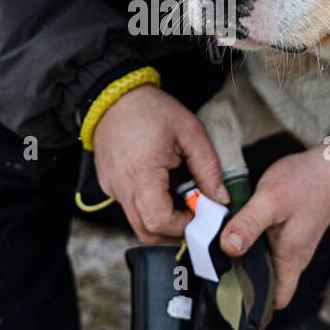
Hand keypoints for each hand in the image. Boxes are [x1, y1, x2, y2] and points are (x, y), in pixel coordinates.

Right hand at [93, 85, 228, 243]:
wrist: (114, 96)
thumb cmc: (152, 110)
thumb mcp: (190, 132)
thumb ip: (208, 169)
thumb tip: (221, 200)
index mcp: (141, 174)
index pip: (160, 222)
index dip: (184, 225)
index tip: (199, 210)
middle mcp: (121, 188)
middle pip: (147, 233)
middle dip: (174, 230)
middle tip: (192, 211)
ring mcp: (112, 189)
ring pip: (138, 224)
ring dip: (162, 219)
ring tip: (177, 193)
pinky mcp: (109, 187)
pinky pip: (130, 209)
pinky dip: (149, 207)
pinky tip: (161, 183)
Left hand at [220, 145, 329, 308]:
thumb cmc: (306, 182)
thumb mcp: (270, 201)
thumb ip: (248, 225)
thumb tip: (227, 248)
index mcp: (290, 259)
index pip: (275, 301)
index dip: (253, 306)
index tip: (227, 299)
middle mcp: (293, 259)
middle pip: (266, 286)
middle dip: (241, 283)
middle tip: (213, 272)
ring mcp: (292, 247)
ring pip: (265, 267)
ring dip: (244, 262)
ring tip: (218, 253)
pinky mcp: (288, 234)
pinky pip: (266, 250)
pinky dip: (251, 246)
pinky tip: (235, 233)